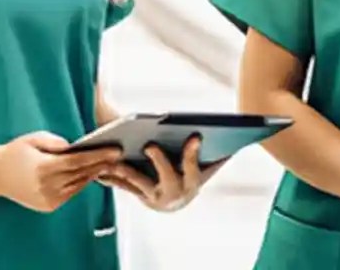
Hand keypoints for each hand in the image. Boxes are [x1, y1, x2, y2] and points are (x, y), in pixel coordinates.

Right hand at [0, 131, 121, 212]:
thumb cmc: (16, 152)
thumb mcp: (35, 139)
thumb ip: (57, 143)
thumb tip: (76, 147)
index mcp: (44, 168)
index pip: (79, 161)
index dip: (99, 155)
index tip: (116, 150)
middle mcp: (48, 186)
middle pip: (82, 173)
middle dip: (102, 164)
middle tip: (120, 156)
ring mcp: (48, 199)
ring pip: (79, 185)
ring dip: (94, 174)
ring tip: (110, 163)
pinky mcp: (48, 206)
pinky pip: (71, 193)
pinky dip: (81, 183)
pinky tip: (91, 173)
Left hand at [97, 136, 226, 212]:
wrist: (176, 204)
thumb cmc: (193, 177)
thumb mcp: (208, 169)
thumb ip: (219, 157)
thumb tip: (238, 141)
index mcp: (192, 183)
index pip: (193, 166)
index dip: (194, 152)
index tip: (195, 135)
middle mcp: (174, 193)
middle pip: (166, 176)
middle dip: (159, 161)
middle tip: (150, 145)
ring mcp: (154, 196)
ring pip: (139, 182)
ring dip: (127, 171)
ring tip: (117, 158)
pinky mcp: (138, 195)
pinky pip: (124, 185)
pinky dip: (112, 178)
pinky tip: (100, 168)